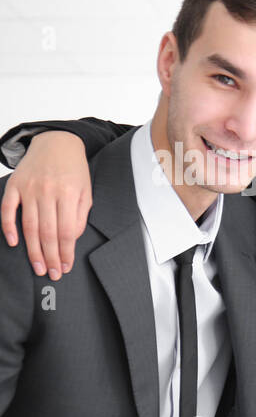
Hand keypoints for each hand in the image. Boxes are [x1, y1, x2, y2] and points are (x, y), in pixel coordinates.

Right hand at [0, 130, 93, 278]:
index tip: (65, 267)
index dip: (65, 252)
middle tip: (50, 274)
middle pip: (47, 232)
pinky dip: (8, 226)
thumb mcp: (86, 192)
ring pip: (28, 225)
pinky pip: (8, 208)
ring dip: (32, 249)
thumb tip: (70, 240)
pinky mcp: (15, 184)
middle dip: (49, 256)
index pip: (66, 231)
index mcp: (68, 194)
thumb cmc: (74, 171)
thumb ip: (79, 216)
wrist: (57, 142)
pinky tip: (13, 242)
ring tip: (37, 266)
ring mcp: (29, 188)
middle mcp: (47, 191)